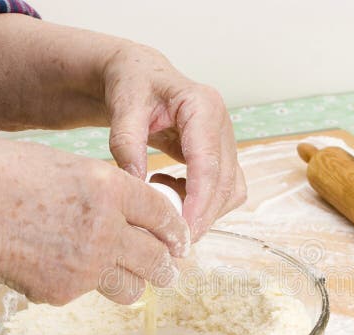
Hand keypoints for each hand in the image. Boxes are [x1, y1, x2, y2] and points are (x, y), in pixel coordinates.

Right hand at [0, 140, 188, 304]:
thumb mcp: (62, 164)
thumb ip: (102, 187)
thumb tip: (124, 204)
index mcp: (108, 188)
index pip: (163, 214)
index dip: (176, 228)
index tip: (180, 237)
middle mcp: (106, 229)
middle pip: (159, 258)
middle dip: (166, 263)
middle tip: (166, 265)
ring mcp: (87, 266)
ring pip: (135, 286)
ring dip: (134, 280)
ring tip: (124, 273)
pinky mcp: (65, 292)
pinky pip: (92, 293)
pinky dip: (86, 285)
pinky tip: (63, 267)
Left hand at [101, 44, 246, 239]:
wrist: (138, 75)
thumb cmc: (131, 84)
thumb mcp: (123, 106)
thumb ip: (126, 143)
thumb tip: (137, 186)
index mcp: (203, 107)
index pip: (209, 164)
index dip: (199, 202)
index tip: (183, 230)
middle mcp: (222, 124)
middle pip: (225, 182)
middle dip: (204, 215)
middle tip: (175, 240)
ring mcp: (226, 140)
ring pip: (230, 190)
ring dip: (205, 210)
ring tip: (165, 203)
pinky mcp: (221, 154)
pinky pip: (223, 188)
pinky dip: (202, 201)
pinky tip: (171, 190)